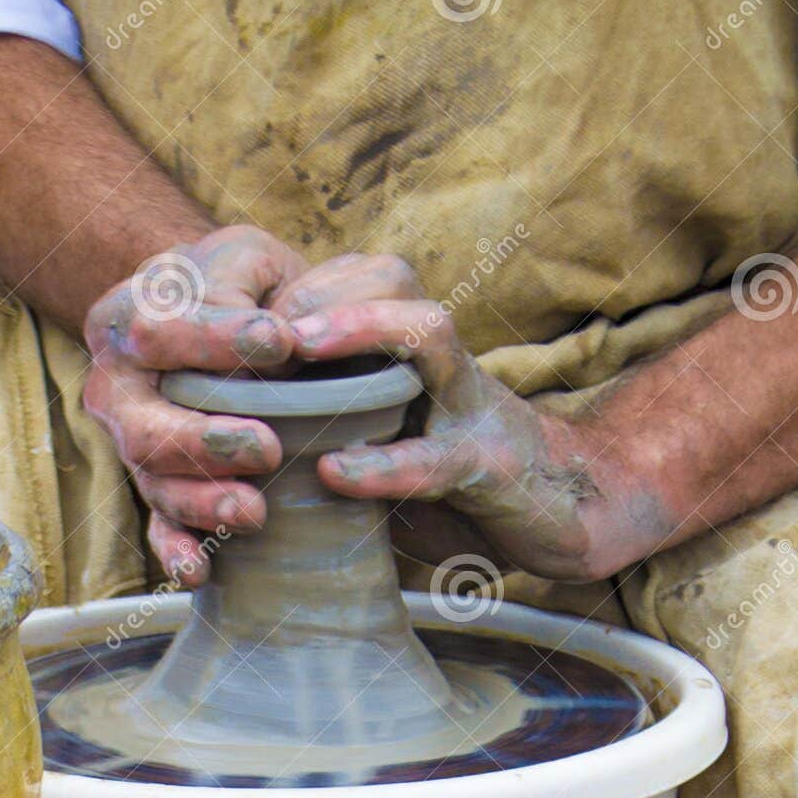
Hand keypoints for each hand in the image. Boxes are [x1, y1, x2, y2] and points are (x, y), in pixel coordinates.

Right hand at [83, 224, 308, 582]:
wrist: (223, 318)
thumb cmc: (241, 286)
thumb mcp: (246, 256)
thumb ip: (250, 279)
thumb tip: (278, 334)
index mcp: (128, 319)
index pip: (159, 331)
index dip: (217, 341)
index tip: (281, 342)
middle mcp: (118, 388)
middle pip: (142, 425)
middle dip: (202, 442)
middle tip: (267, 447)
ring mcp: (133, 445)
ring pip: (152, 483)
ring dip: (202, 501)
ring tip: (255, 510)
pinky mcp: (160, 489)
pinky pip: (158, 528)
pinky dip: (177, 552)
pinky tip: (201, 571)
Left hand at [275, 254, 674, 582]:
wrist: (564, 519)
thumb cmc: (459, 479)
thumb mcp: (388, 440)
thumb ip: (330, 424)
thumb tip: (239, 431)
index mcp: (414, 354)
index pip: (360, 278)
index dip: (298, 285)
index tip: (233, 314)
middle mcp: (445, 366)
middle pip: (393, 278)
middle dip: (321, 288)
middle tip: (255, 320)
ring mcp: (473, 410)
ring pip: (430, 334)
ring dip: (362, 328)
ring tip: (297, 347)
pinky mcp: (493, 469)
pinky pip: (436, 457)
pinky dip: (384, 464)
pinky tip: (335, 472)